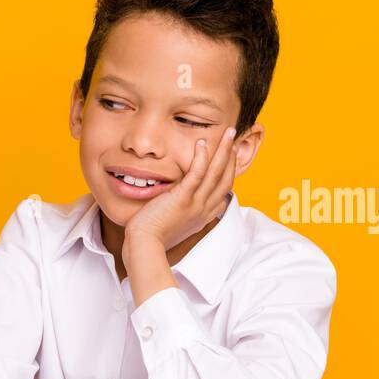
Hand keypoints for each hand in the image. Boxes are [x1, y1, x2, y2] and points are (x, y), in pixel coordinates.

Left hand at [124, 125, 239, 252]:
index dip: (230, 173)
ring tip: (229, 131)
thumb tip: (180, 209)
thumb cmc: (153, 239)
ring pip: (216, 172)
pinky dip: (202, 157)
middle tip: (234, 137)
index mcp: (203, 216)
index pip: (223, 192)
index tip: (231, 157)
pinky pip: (197, 174)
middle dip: (232, 156)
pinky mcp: (182, 199)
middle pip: (226, 179)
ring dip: (224, 150)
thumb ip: (182, 215)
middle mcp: (204, 210)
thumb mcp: (175, 227)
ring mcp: (195, 204)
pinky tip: (202, 142)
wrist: (144, 246)